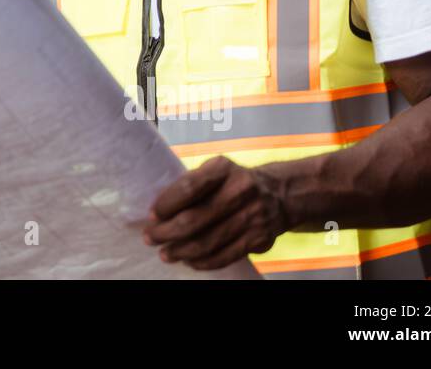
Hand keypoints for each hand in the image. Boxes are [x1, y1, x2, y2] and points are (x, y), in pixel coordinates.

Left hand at [143, 156, 288, 269]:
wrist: (279, 194)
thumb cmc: (233, 182)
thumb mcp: (216, 171)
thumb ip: (192, 185)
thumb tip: (158, 213)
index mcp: (223, 168)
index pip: (189, 187)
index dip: (167, 204)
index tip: (152, 215)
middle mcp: (240, 190)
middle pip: (195, 219)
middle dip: (166, 232)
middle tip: (150, 238)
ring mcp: (252, 216)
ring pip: (207, 242)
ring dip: (180, 251)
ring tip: (165, 253)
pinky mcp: (259, 239)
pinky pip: (225, 256)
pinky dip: (202, 261)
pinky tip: (189, 260)